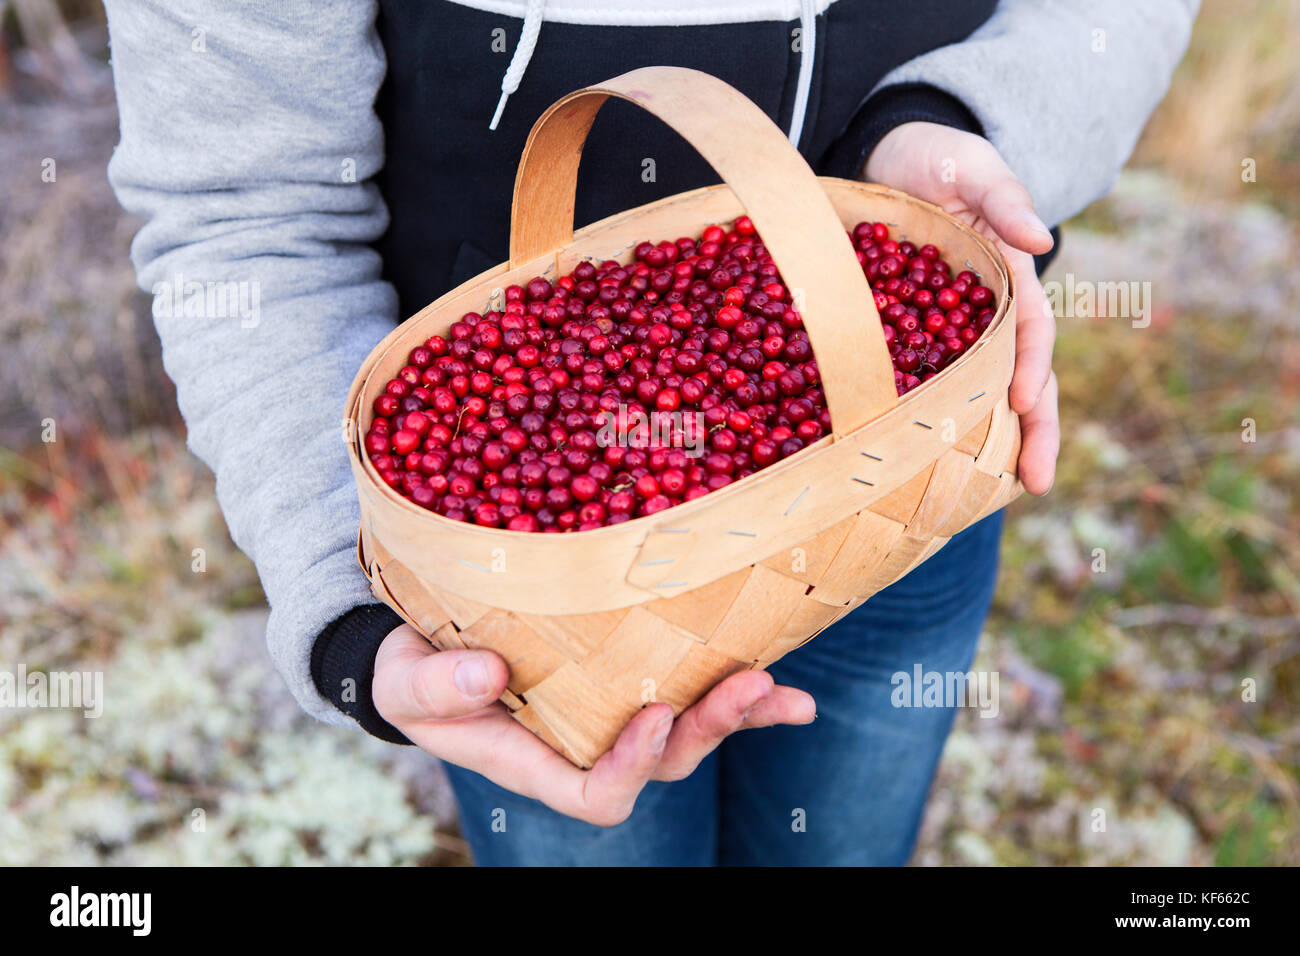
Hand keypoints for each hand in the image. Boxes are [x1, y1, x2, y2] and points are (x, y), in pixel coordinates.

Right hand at [372, 623, 815, 825]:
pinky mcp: (630, 674)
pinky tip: (778, 671)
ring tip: (784, 693)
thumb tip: (488, 674)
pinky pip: (689, 687)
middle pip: (663, 763)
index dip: (631, 766)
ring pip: (688, 732)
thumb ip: (439, 686)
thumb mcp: (408, 682)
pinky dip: (733, 683)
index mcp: (536, 762)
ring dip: (739, 713)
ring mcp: (613, 714)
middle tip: (751, 687)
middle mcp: (586, 747)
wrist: (425, 648)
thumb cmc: (412, 674)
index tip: (652, 714)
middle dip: (708, 729)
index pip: (596, 793)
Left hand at [865, 122, 1059, 494]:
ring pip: (975, 396)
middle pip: (1016, 379)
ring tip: (993, 496)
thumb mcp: (970, 165)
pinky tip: (924, 470)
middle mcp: (984, 316)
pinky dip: (930, 428)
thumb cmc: (936, 160)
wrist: (886, 160)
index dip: (1031, 369)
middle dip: (1031, 433)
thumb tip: (1040, 240)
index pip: (1029, 332)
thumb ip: (1003, 196)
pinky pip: (923, 389)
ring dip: (987, 445)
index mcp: (1008, 278)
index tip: (1025, 405)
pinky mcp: (909, 340)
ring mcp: (949, 333)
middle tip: (1037, 485)